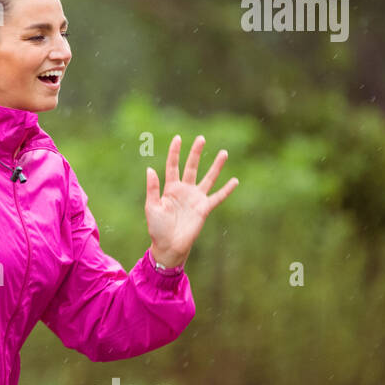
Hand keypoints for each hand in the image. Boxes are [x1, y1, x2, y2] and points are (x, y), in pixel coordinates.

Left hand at [145, 134, 238, 266]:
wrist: (169, 245)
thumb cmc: (157, 228)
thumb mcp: (152, 207)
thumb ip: (153, 188)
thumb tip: (149, 169)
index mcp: (170, 188)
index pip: (173, 166)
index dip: (175, 152)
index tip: (178, 138)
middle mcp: (184, 190)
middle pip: (192, 167)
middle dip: (196, 153)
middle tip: (202, 139)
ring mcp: (196, 198)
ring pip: (208, 178)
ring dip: (216, 166)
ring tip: (224, 153)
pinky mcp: (204, 208)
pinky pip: (218, 197)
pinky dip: (226, 189)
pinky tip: (235, 181)